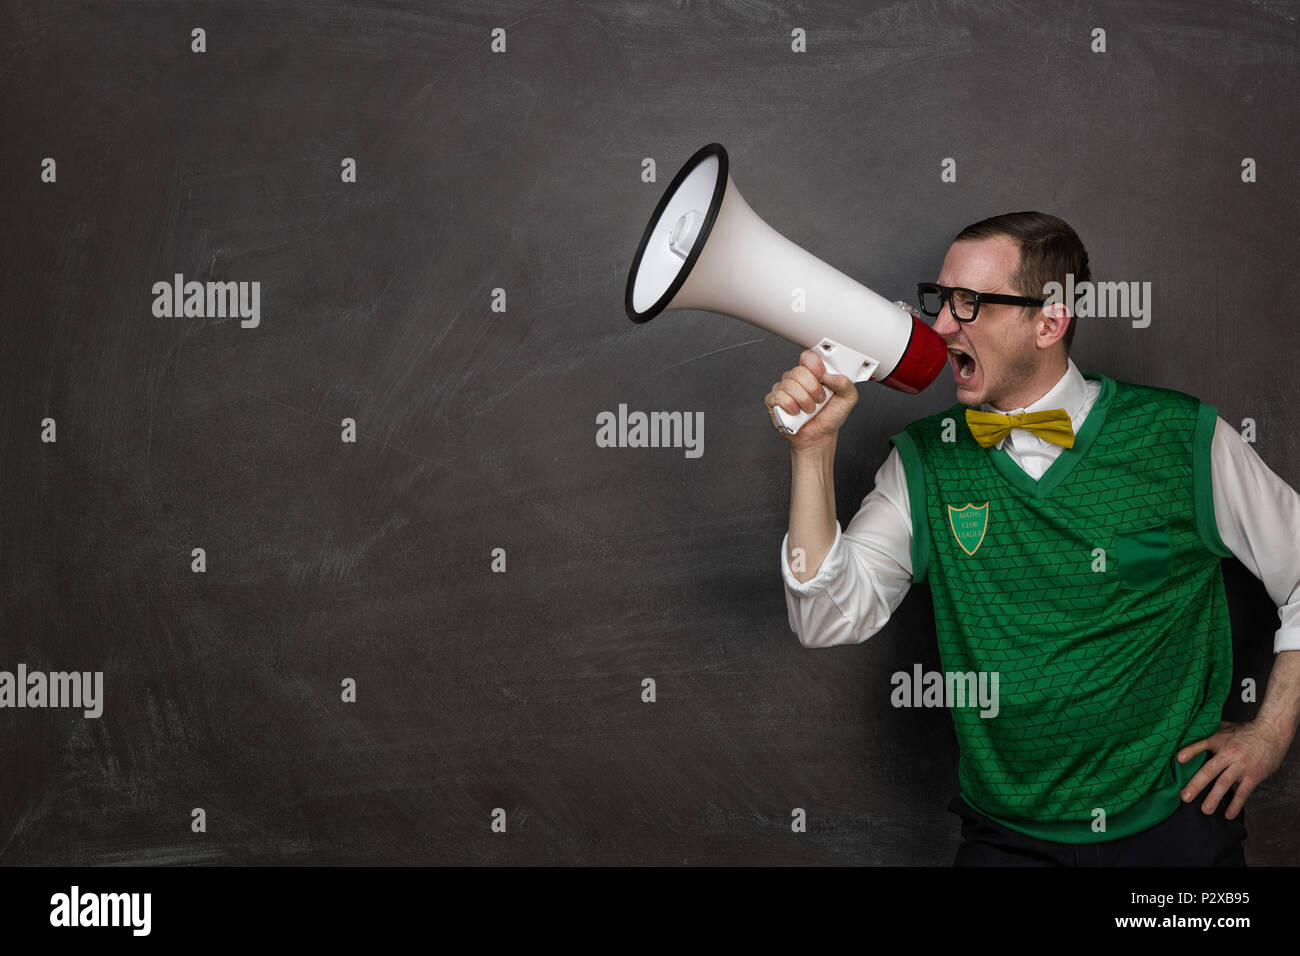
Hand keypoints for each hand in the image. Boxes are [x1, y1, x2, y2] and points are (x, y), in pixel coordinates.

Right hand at [764, 349, 858, 448]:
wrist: (819, 436)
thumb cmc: (830, 416)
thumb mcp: (848, 399)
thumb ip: (845, 383)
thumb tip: (830, 375)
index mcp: (813, 373)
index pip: (808, 357)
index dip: (814, 365)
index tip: (822, 377)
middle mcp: (797, 379)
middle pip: (799, 371)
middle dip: (813, 389)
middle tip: (819, 400)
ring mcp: (784, 389)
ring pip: (790, 385)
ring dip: (804, 401)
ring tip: (809, 409)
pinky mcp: (774, 401)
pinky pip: (779, 397)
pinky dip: (790, 406)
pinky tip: (796, 412)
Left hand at [1176, 718, 1291, 818]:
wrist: (1272, 732)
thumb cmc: (1246, 731)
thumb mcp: (1226, 727)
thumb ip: (1210, 732)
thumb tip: (1191, 731)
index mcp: (1218, 740)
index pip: (1201, 744)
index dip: (1190, 751)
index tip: (1178, 759)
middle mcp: (1228, 753)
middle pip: (1209, 769)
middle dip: (1196, 784)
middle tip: (1185, 797)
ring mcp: (1241, 766)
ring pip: (1224, 783)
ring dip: (1214, 798)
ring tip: (1205, 810)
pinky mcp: (1253, 776)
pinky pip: (1243, 792)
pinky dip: (1236, 805)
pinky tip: (1228, 814)